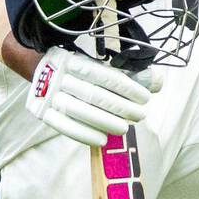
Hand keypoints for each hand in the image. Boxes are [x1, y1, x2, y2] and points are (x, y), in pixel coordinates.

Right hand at [26, 45, 162, 147]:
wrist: (41, 71)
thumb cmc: (79, 71)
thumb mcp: (99, 65)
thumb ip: (129, 73)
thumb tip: (158, 81)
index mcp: (72, 59)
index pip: (102, 74)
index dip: (125, 87)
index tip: (144, 98)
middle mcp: (58, 75)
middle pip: (92, 94)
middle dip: (119, 107)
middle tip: (140, 115)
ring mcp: (47, 95)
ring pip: (78, 111)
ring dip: (105, 122)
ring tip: (125, 128)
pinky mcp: (42, 112)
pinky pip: (64, 126)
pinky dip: (84, 134)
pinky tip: (102, 140)